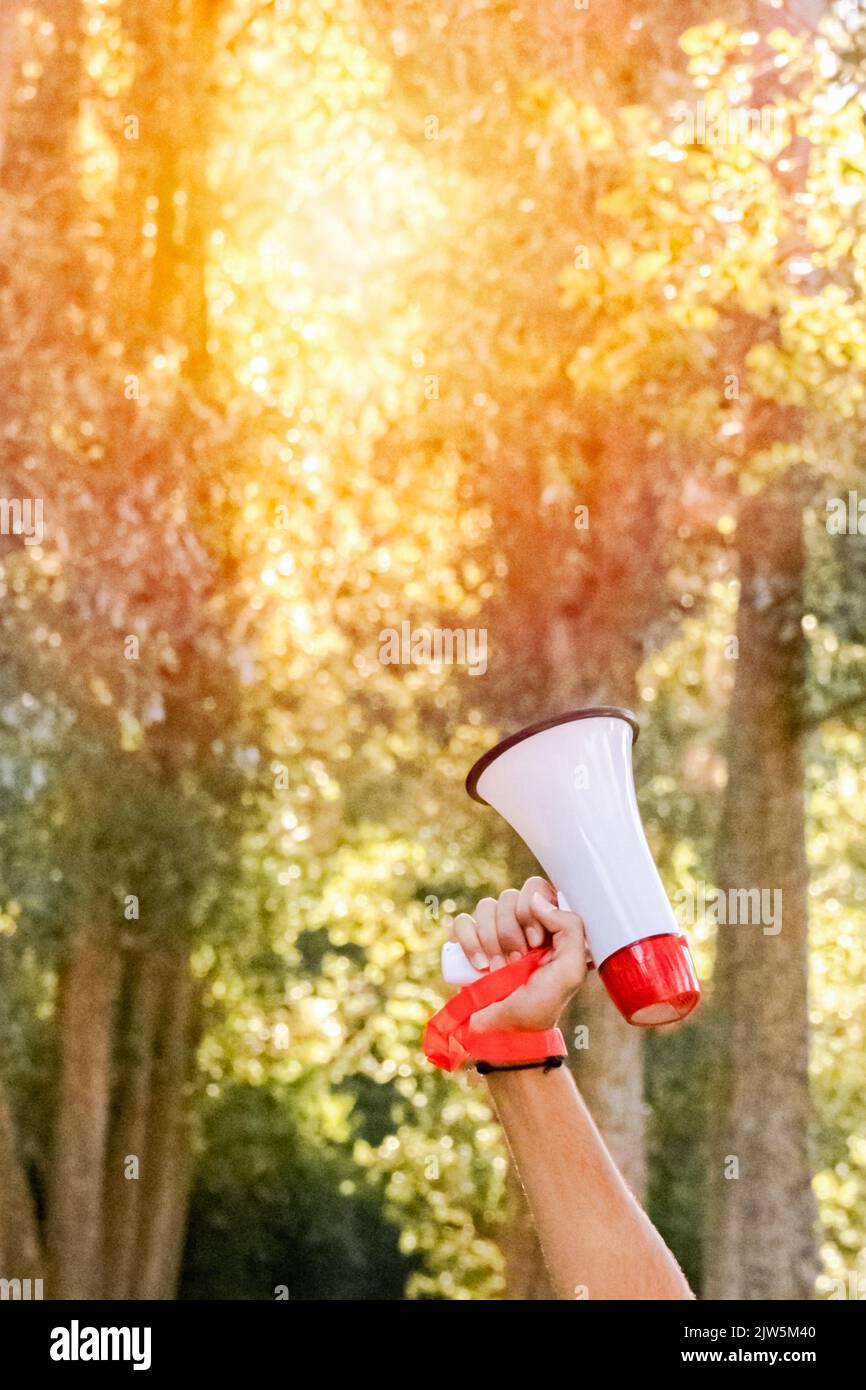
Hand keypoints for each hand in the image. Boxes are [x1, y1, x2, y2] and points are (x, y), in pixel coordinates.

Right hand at [451, 877, 588, 1033]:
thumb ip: (571, 928)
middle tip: (518, 960)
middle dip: (512, 932)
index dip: (533, 909)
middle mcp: (519, 923)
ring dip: (492, 940)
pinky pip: (462, 922)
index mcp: (546, 925)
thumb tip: (536, 899)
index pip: (536, 888)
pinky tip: (480, 965)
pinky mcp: (468, 942)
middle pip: (509, 896)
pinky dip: (469, 942)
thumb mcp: (571, 970)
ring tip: (498, 969)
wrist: (506, 1031)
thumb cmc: (541, 1003)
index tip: (537, 942)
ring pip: (485, 907)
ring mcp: (492, 932)